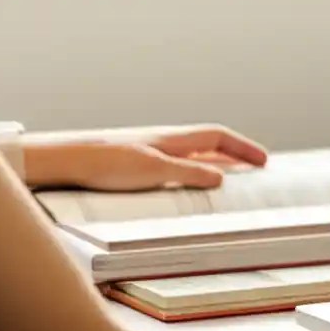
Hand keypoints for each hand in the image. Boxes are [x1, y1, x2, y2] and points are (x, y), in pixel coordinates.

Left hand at [21, 124, 268, 190]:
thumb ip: (188, 173)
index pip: (218, 137)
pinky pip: (174, 169)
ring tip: (227, 185)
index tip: (264, 161)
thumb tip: (221, 176)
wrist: (65, 161)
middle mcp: (163, 142)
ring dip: (213, 167)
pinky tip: (186, 192)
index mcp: (172, 138)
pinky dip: (190, 177)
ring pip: (191, 157)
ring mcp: (149, 153)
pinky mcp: (134, 166)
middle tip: (253, 172)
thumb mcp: (154, 170)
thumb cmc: (106, 162)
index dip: (243, 148)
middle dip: (233, 157)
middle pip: (207, 146)